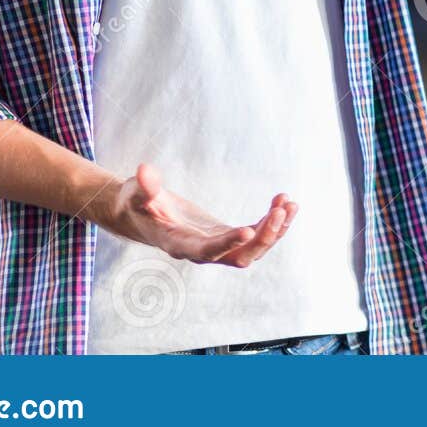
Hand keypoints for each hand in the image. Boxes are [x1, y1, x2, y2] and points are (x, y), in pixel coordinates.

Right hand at [97, 163, 296, 267]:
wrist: (140, 215)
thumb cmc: (136, 203)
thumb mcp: (135, 192)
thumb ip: (144, 186)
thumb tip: (144, 170)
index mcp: (178, 244)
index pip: (207, 251)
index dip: (227, 243)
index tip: (249, 229)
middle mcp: (201, 252)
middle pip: (239, 257)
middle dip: (263, 237)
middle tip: (281, 208)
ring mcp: (216, 246)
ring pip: (253, 249)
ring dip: (275, 230)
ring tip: (290, 203)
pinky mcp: (226, 237)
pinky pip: (255, 235)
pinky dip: (272, 222)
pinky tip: (284, 201)